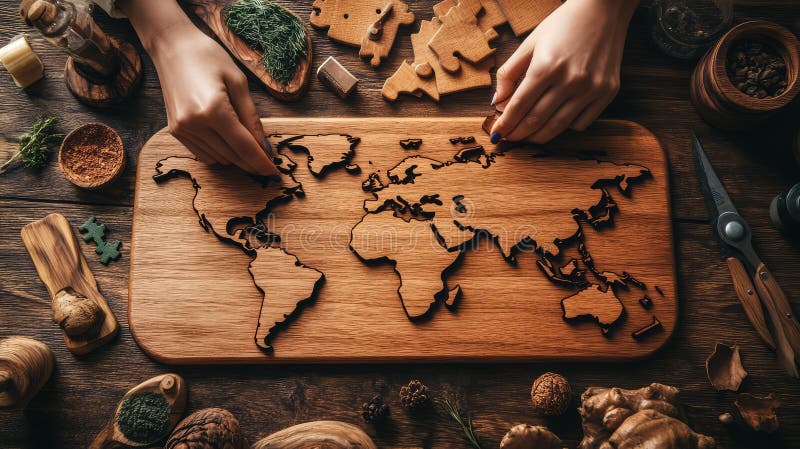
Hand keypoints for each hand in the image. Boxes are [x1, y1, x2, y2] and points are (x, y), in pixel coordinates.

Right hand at [122, 0, 276, 174]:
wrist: (172, 47)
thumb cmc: (209, 58)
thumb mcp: (239, 83)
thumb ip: (252, 118)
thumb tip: (264, 146)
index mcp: (214, 110)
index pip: (244, 146)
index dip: (261, 162)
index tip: (274, 173)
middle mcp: (194, 124)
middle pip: (232, 156)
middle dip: (251, 161)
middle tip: (266, 160)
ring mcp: (182, 129)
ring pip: (218, 158)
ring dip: (236, 157)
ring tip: (246, 143)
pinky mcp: (175, 131)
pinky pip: (203, 154)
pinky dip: (219, 153)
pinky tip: (226, 140)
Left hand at [490, 0, 637, 142]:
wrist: (603, 10)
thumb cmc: (563, 25)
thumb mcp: (530, 43)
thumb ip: (509, 73)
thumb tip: (497, 102)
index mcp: (546, 66)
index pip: (519, 105)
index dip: (506, 123)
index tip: (498, 134)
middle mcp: (570, 80)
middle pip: (536, 120)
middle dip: (518, 134)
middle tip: (510, 138)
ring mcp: (591, 88)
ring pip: (558, 126)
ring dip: (539, 136)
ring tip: (528, 137)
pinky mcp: (608, 92)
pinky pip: (582, 123)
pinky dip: (566, 127)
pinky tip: (556, 120)